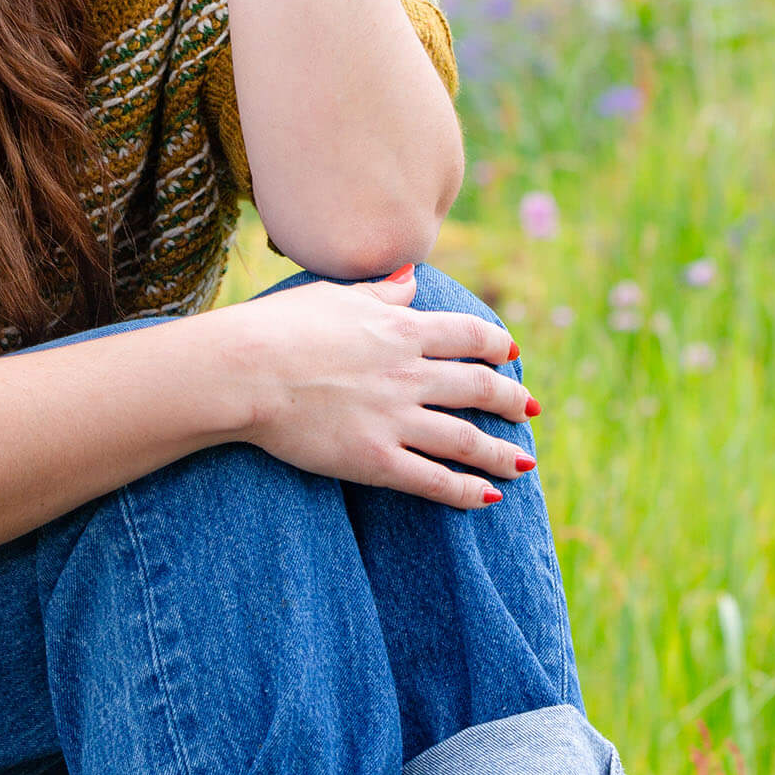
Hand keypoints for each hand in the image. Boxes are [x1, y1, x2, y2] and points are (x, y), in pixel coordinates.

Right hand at [234, 270, 536, 508]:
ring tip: (523, 462)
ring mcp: (395, 418)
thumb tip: (411, 276)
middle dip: (512, 399)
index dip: (498, 346)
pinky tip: (486, 498)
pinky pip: (433, 480)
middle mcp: (409, 373)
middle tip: (530, 409)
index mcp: (401, 328)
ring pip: (467, 439)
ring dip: (502, 452)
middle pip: (479, 387)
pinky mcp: (374, 460)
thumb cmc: (278, 325)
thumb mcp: (334, 295)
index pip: (469, 336)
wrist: (243, 370)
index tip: (512, 354)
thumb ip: (380, 290)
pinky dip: (465, 491)